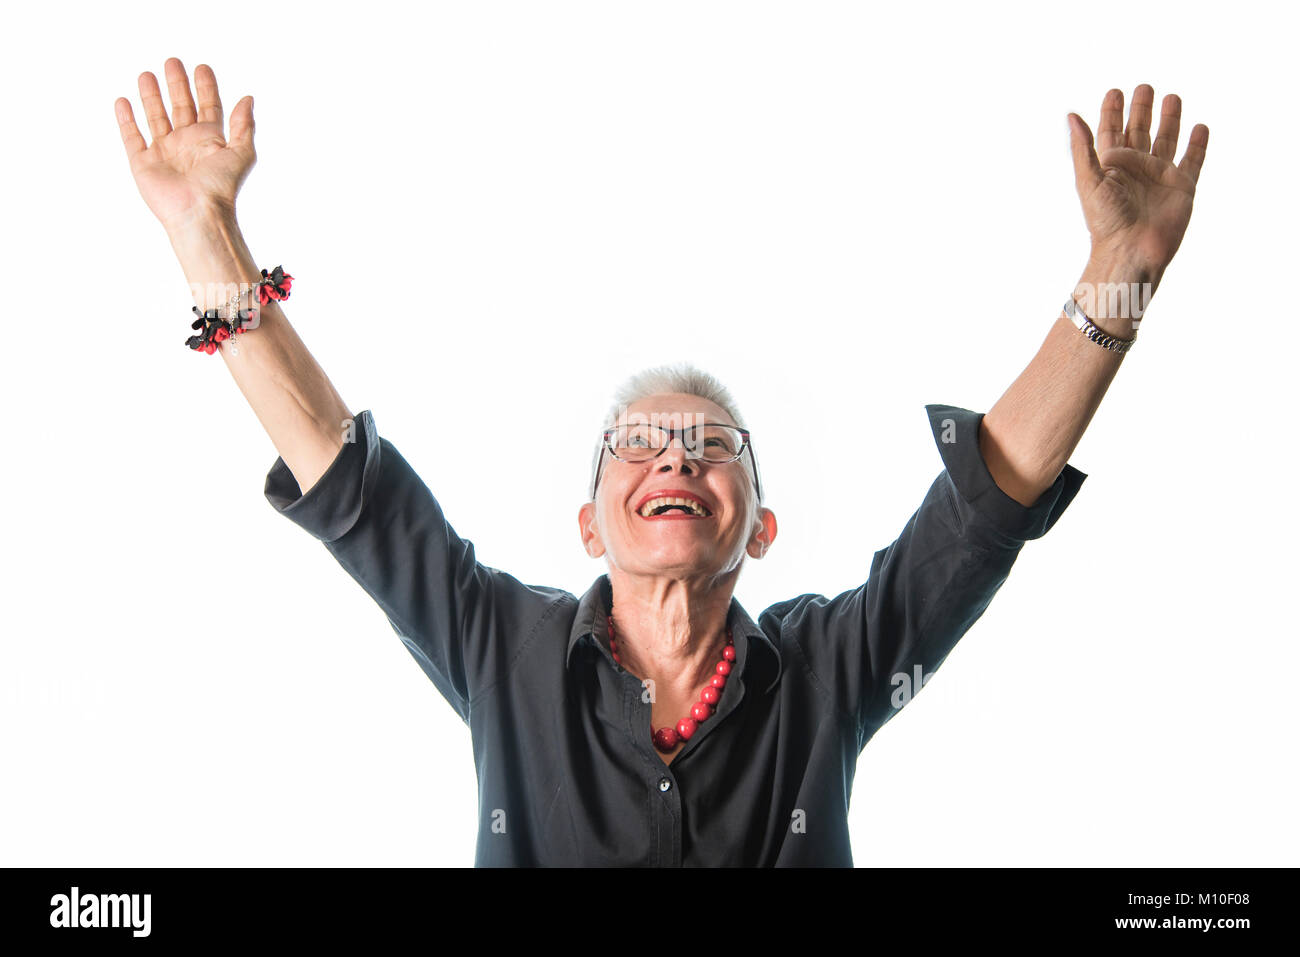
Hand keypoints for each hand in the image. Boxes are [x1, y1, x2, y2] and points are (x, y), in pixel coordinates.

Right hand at [115, 58, 255, 232]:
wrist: (198, 211)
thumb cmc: (221, 186)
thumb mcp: (241, 152)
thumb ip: (244, 125)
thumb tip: (248, 98)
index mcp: (210, 141)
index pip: (208, 107)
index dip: (206, 87)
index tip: (202, 67)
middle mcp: (186, 144)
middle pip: (181, 107)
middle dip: (177, 84)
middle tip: (173, 62)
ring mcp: (164, 153)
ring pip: (156, 117)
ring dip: (151, 96)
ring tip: (146, 74)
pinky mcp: (143, 163)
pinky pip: (132, 137)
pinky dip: (126, 119)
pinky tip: (123, 101)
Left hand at [1067, 85, 1208, 281]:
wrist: (1132, 250)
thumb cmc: (1106, 221)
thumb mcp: (1090, 180)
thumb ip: (1083, 147)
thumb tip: (1072, 115)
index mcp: (1112, 167)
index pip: (1111, 132)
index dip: (1112, 112)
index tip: (1114, 92)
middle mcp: (1136, 169)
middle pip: (1140, 131)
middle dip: (1141, 110)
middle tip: (1144, 87)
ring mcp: (1159, 178)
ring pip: (1166, 140)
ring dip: (1169, 120)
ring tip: (1172, 97)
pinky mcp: (1182, 188)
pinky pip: (1192, 161)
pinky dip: (1197, 144)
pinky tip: (1199, 127)